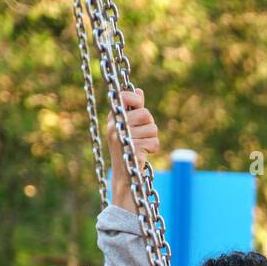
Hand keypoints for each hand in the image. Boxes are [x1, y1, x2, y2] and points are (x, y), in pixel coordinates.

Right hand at [105, 87, 159, 211]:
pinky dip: (153, 148)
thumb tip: (139, 90)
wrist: (124, 175)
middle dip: (150, 125)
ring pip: (152, 128)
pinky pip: (154, 142)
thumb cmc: (127, 148)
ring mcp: (122, 138)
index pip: (125, 96)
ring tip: (141, 145)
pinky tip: (144, 153)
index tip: (138, 106)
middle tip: (142, 134)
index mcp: (112, 117)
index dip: (136, 100)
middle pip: (145, 113)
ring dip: (152, 138)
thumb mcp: (129, 127)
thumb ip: (134, 109)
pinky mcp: (133, 149)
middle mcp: (114, 126)